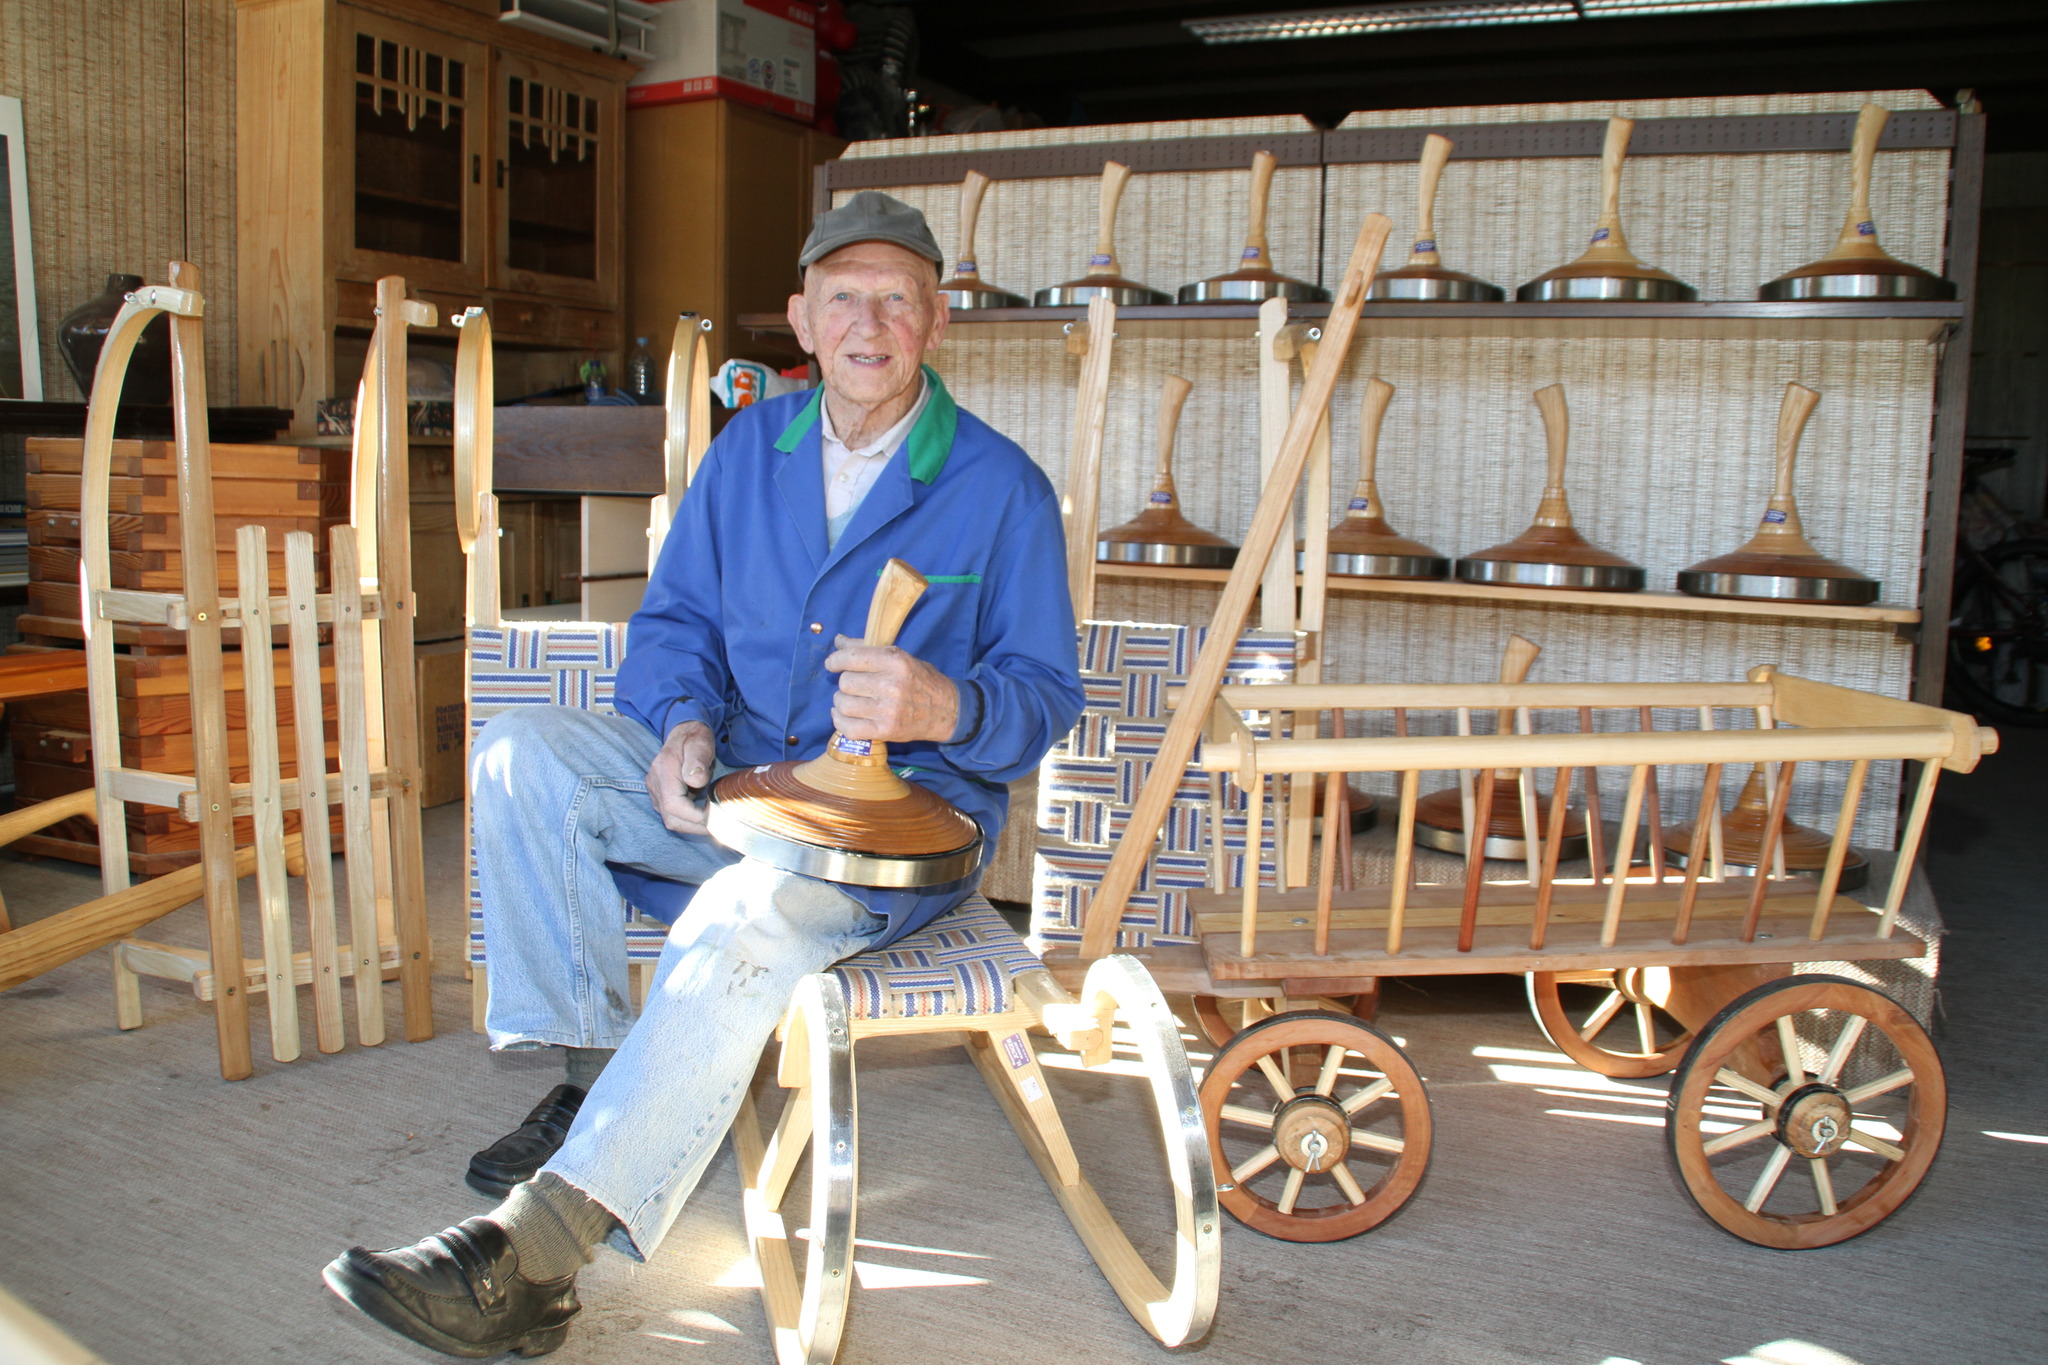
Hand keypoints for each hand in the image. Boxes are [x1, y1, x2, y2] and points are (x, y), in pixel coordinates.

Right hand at [646, 720, 715, 834]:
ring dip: (693, 826)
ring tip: (714, 824)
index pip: (674, 806)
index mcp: (664, 771)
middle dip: (696, 827)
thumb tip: (696, 780)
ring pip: (671, 820)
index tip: (715, 818)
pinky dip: (689, 820)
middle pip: (671, 818)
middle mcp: (656, 784)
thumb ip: (698, 760)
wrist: (684, 732)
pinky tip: (705, 817)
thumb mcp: (700, 743)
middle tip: (719, 827)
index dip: (694, 817)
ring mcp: (656, 791)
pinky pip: (672, 815)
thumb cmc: (695, 738)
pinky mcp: (661, 795)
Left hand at [826, 635, 957, 742]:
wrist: (947, 711)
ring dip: (842, 702)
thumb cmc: (922, 681)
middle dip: (845, 683)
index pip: (851, 658)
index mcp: (896, 661)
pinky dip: (840, 722)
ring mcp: (887, 710)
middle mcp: (891, 685)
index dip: (836, 661)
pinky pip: (848, 728)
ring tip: (850, 701)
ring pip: (843, 704)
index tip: (832, 664)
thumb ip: (869, 649)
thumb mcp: (901, 657)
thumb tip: (838, 641)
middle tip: (853, 685)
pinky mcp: (885, 731)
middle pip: (846, 682)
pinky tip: (844, 716)